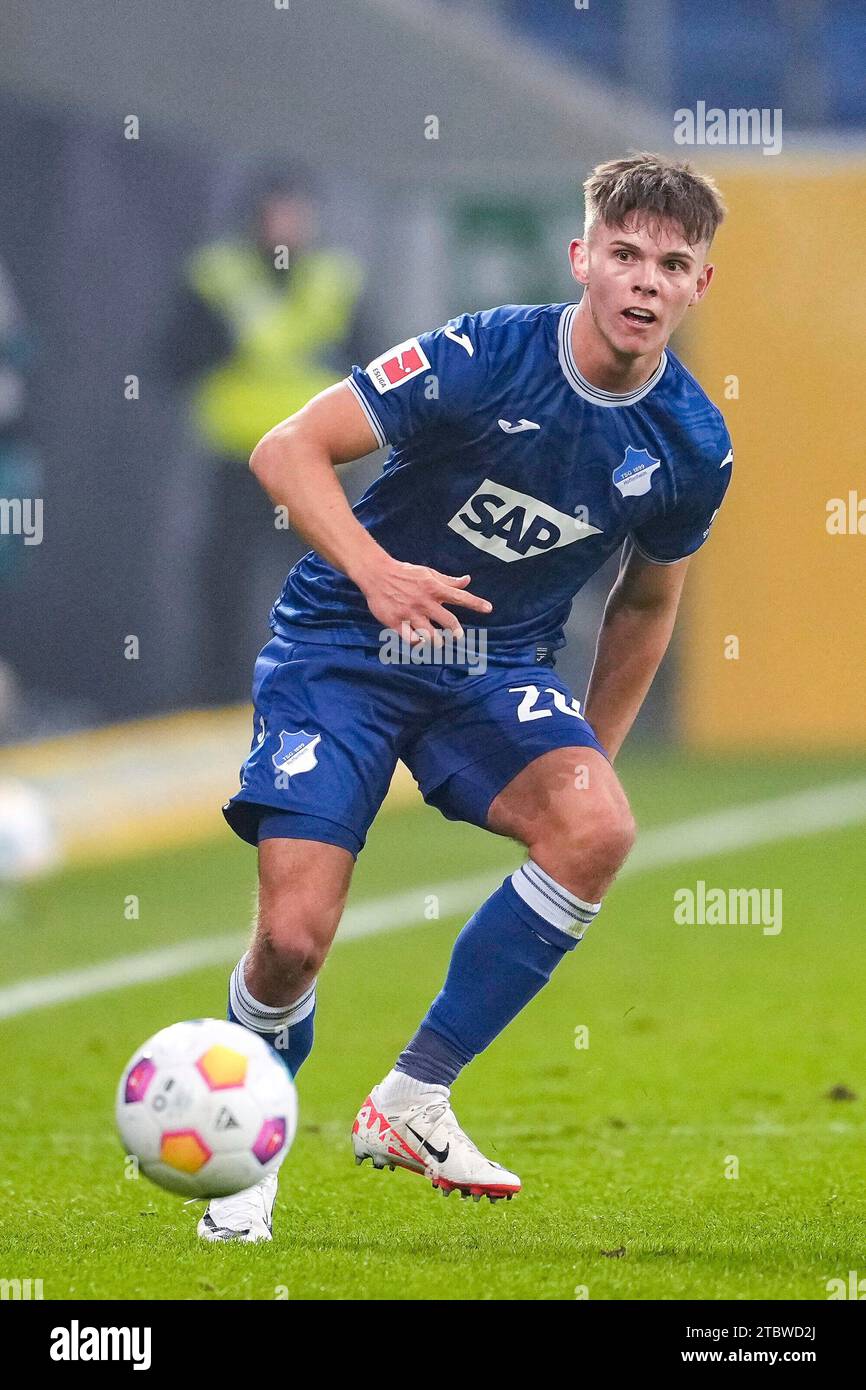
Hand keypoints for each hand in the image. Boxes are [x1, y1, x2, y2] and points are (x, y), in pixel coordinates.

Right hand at [356, 555, 492, 644]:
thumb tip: (467, 580)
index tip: (489, 609)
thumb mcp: (428, 573)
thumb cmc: (405, 573)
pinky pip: (410, 639)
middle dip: (455, 631)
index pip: (459, 596)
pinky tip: (419, 642)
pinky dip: (417, 643)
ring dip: (437, 642)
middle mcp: (424, 601)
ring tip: (438, 643)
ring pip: (429, 635)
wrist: (376, 574)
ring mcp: (410, 613)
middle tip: (458, 636)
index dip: (475, 603)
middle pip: (447, 620)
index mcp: (433, 588)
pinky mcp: (396, 622)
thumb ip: (448, 581)